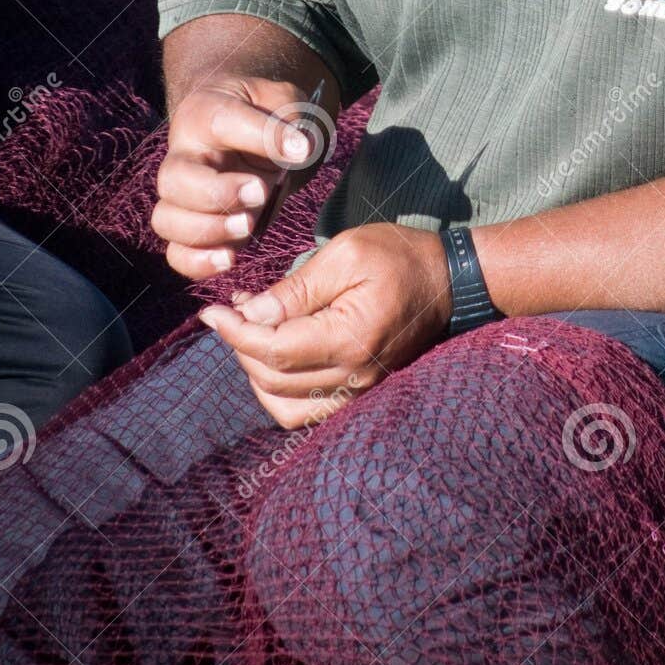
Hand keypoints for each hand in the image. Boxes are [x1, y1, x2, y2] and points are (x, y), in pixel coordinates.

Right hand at [152, 75, 323, 278]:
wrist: (252, 130)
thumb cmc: (265, 112)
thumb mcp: (283, 100)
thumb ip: (289, 117)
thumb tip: (300, 148)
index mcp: (204, 114)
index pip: (219, 123)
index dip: (260, 138)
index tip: (300, 149)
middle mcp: (184, 155)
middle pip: (173, 179)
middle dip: (217, 193)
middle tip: (262, 192)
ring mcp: (182, 195)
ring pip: (166, 219)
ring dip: (206, 230)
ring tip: (248, 225)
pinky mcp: (193, 228)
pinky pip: (176, 252)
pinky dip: (197, 262)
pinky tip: (231, 258)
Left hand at [197, 223, 452, 428]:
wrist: (450, 281)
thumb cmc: (399, 257)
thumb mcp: (345, 254)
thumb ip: (296, 289)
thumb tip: (250, 313)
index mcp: (350, 339)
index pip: (273, 351)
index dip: (235, 333)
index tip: (213, 310)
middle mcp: (354, 376)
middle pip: (272, 380)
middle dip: (241, 347)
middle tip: (232, 312)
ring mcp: (359, 390)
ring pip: (285, 406)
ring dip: (256, 373)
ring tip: (251, 333)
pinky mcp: (361, 391)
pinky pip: (307, 410)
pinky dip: (280, 390)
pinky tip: (274, 355)